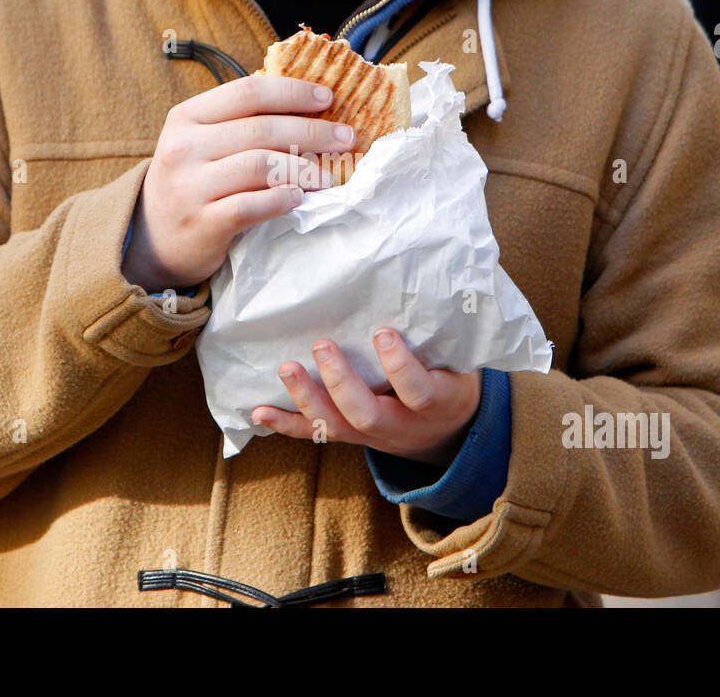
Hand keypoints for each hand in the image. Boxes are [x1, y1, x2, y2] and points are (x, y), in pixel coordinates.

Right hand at [122, 73, 355, 291]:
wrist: (153, 239)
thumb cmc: (193, 183)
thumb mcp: (203, 143)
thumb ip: (242, 123)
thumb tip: (310, 105)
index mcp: (187, 116)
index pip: (248, 91)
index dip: (292, 92)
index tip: (328, 98)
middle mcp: (184, 146)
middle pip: (261, 129)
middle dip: (313, 131)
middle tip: (346, 138)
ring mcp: (190, 186)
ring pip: (259, 165)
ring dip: (303, 169)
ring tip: (329, 176)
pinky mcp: (201, 222)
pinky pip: (250, 206)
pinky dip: (280, 199)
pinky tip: (299, 198)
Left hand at [252, 327, 482, 467]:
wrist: (449, 432)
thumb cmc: (451, 379)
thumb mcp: (460, 361)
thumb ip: (442, 336)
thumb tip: (427, 283)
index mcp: (437, 403)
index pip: (418, 390)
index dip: (399, 366)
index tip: (382, 332)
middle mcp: (402, 425)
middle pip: (366, 414)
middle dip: (341, 382)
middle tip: (322, 345)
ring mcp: (372, 436)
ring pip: (336, 425)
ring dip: (307, 398)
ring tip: (286, 367)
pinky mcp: (350, 437)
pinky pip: (315, 434)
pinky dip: (285, 424)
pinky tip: (259, 411)